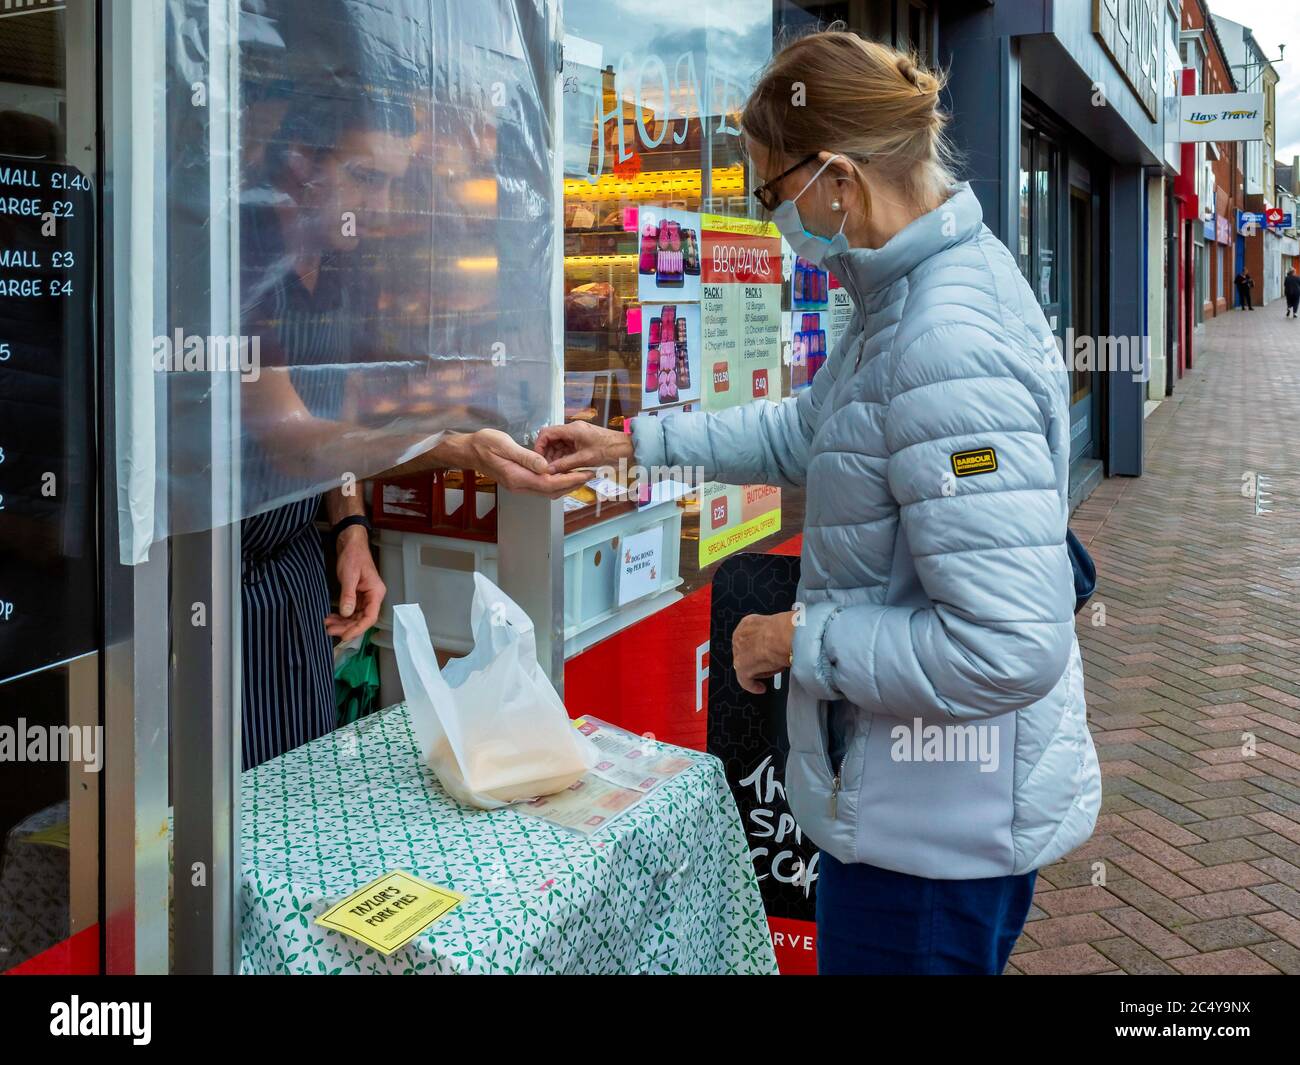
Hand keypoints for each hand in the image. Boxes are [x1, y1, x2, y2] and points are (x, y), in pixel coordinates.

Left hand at [326, 525, 385, 640]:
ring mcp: (364, 597)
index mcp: (376, 592)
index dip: (358, 629)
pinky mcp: (356, 595)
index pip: (370, 617)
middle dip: (346, 627)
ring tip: (327, 625)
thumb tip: (347, 613)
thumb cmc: (354, 555)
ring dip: (342, 623)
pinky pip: (350, 610)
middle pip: (362, 619)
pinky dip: (341, 616)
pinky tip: (331, 617)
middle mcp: (372, 597)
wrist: (350, 542)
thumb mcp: (349, 575)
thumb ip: (348, 595)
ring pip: (355, 617)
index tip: (345, 636)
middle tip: (330, 630)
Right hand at [459, 428, 592, 497]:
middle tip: (589, 474)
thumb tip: (546, 466)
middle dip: (572, 484)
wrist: (469, 451)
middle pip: (552, 491)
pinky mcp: (519, 482)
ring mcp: (519, 485)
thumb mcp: (505, 445)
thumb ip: (526, 457)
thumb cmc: (484, 444)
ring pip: (548, 491)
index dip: (569, 480)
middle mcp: (519, 485)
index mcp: (517, 477)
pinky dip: (556, 481)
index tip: (584, 474)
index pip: (549, 484)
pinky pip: (541, 486)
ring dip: (566, 484)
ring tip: (581, 473)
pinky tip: (563, 472)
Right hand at [534, 421, 633, 474]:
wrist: (628, 449)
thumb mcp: (585, 459)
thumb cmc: (610, 450)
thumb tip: (549, 470)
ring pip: (558, 445)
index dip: (539, 445)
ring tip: (554, 470)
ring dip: (555, 457)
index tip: (537, 458)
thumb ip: (565, 464)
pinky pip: (567, 449)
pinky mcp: (581, 442)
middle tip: (545, 467)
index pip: (547, 432)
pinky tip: (563, 468)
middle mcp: (573, 430)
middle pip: (551, 439)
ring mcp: (577, 436)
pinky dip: (563, 458)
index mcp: (573, 429)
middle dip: (547, 453)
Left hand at [733, 611, 794, 694]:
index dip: (756, 646)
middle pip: (745, 652)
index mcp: (749, 623)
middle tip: (768, 663)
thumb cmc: (788, 629)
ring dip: (757, 671)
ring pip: (745, 665)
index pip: (748, 636)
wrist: (787, 637)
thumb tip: (785, 639)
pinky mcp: (742, 668)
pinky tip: (760, 688)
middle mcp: (740, 636)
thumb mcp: (779, 627)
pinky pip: (745, 680)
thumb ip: (775, 633)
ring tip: (770, 673)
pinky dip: (753, 686)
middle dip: (756, 658)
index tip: (762, 651)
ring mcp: (739, 652)